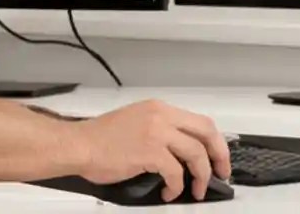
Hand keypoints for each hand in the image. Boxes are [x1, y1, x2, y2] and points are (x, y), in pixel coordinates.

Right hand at [73, 100, 230, 202]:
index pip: (200, 121)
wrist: (79, 145)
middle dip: (219, 155)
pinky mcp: (150, 152)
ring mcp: (157, 132)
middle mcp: (161, 116)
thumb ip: (159, 130)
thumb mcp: (136, 123)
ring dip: (201, 176)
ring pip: (196, 153)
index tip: (218, 158)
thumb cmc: (99, 139)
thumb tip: (180, 152)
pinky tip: (169, 192)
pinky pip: (176, 172)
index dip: (215, 142)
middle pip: (206, 132)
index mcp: (158, 108)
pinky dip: (177, 186)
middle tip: (220, 173)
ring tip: (196, 190)